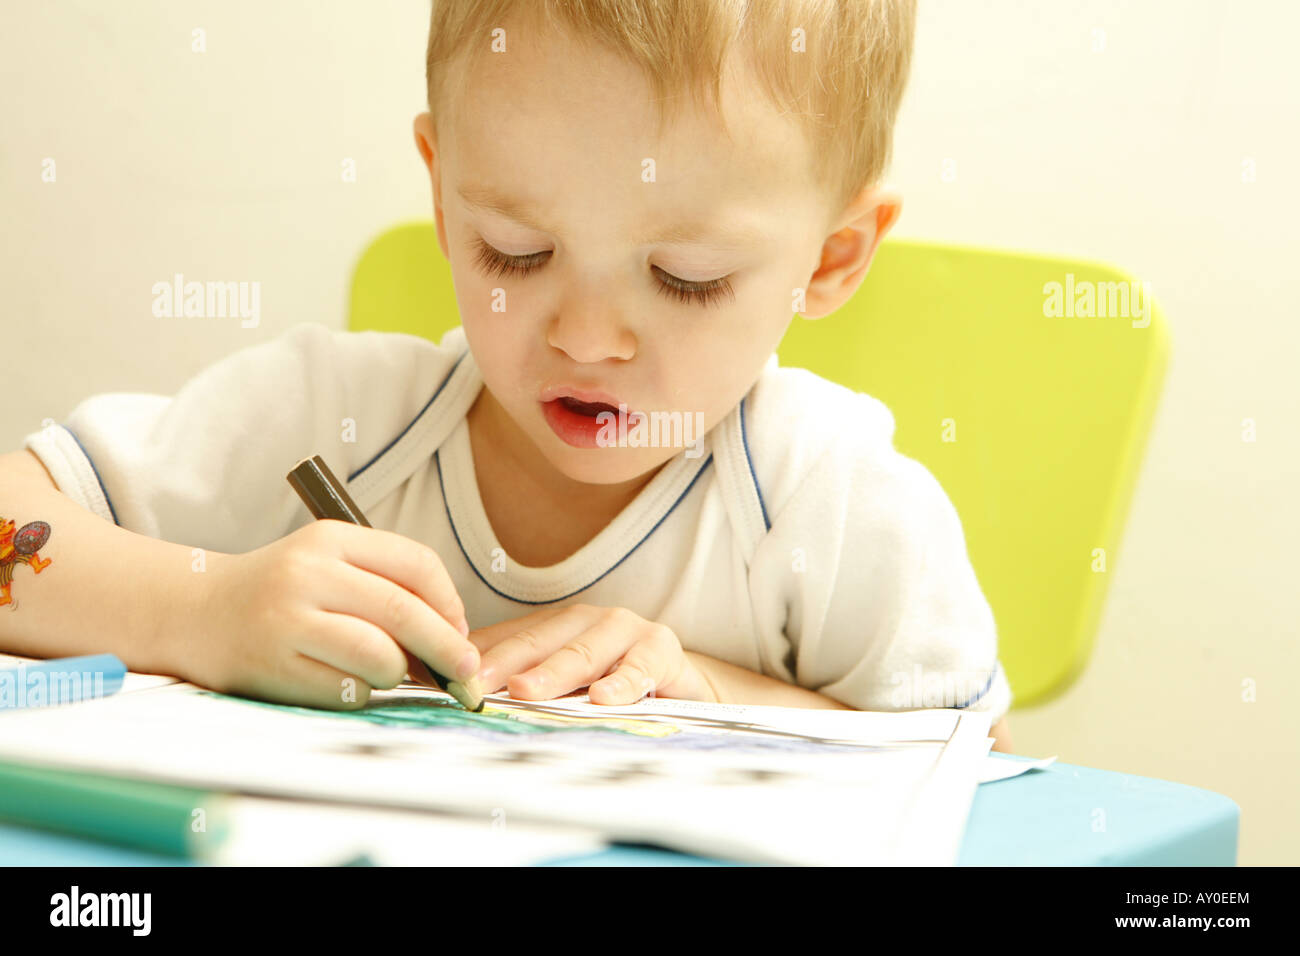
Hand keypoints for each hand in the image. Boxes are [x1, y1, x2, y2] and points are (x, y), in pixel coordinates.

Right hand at [187, 520, 477, 709]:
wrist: (194, 613)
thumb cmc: (281, 592)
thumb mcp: (328, 564)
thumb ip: (386, 585)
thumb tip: (455, 635)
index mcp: (329, 538)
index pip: (416, 564)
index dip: (450, 601)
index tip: (461, 628)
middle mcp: (307, 573)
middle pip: (405, 612)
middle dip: (446, 647)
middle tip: (465, 671)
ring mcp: (287, 622)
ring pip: (380, 657)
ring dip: (397, 673)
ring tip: (384, 671)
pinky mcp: (274, 668)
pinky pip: (347, 691)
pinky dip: (361, 692)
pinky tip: (342, 681)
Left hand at [461, 604, 717, 704]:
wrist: (683, 686)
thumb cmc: (613, 683)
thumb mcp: (565, 683)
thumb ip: (519, 682)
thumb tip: (445, 685)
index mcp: (557, 625)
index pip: (511, 639)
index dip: (478, 658)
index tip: (445, 678)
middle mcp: (588, 619)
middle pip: (540, 642)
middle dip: (505, 663)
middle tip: (474, 684)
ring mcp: (626, 630)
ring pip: (584, 653)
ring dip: (553, 673)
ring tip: (524, 691)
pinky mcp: (662, 648)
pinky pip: (639, 669)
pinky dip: (621, 684)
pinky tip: (602, 699)